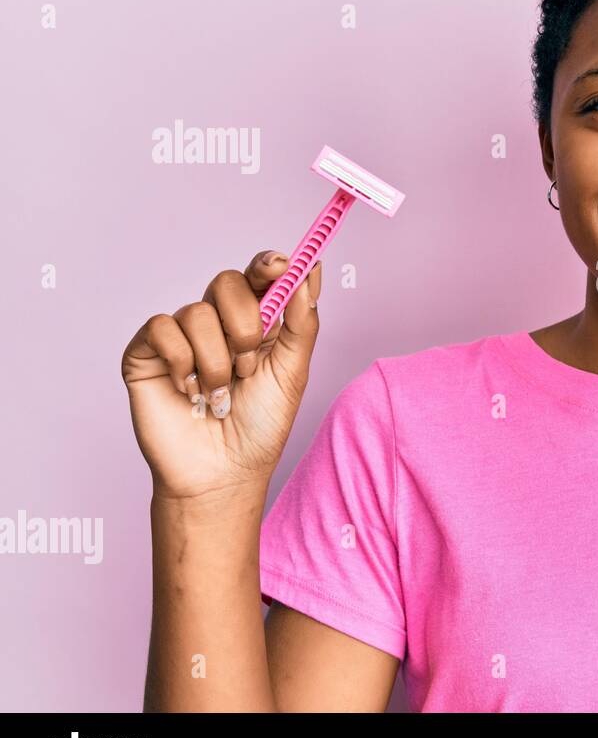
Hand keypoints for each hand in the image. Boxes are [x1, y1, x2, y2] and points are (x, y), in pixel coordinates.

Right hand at [121, 250, 322, 500]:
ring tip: (219, 395)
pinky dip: (183, 364)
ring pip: (197, 312)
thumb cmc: (259, 427)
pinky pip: (161, 329)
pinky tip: (188, 393)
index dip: (269, 264)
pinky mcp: (146, 353)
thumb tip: (311, 270)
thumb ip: (301, 322)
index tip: (283, 263)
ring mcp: (180, 337)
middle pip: (227, 283)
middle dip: (244, 325)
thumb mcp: (292, 372)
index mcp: (255, 322)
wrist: (223, 473)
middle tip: (247, 366)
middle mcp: (217, 323)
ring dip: (216, 361)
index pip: (259, 276)